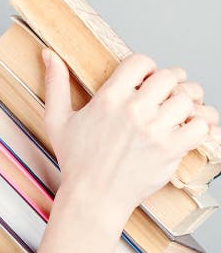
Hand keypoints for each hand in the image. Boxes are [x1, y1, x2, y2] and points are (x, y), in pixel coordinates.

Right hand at [42, 49, 209, 217]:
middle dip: (172, 82)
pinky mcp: (170, 149)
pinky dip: (202, 125)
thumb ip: (55, 84)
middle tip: (169, 93)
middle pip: (170, 76)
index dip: (147, 68)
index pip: (141, 62)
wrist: (93, 197)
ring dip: (188, 102)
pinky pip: (201, 125)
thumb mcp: (57, 120)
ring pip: (189, 98)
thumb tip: (49, 55)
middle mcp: (134, 110)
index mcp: (109, 98)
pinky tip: (190, 129)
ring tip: (180, 111)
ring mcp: (154, 130)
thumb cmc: (76, 162)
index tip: (146, 80)